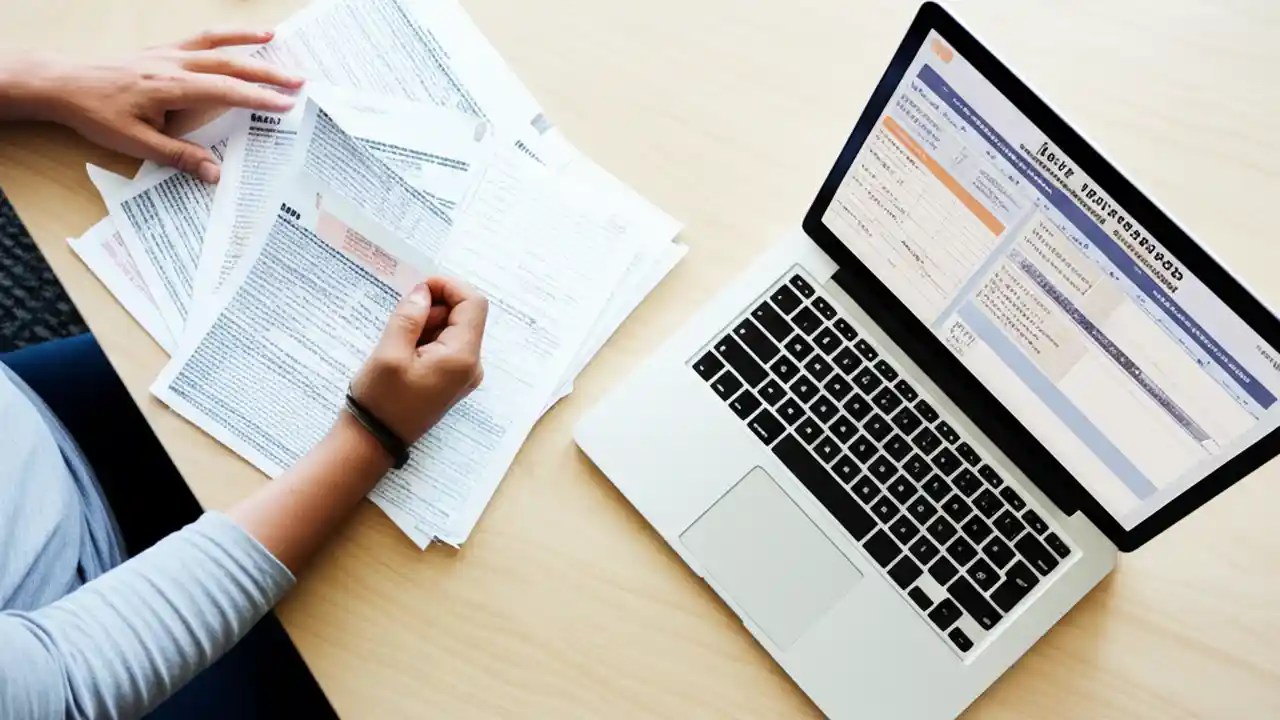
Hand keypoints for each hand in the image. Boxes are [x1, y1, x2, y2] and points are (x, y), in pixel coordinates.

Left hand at [6, 29, 302, 181]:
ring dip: (248, 41)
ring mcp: (168, 53)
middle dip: (266, 72)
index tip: (286, 104)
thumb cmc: (97, 113)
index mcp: (170, 87)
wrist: (64, 84)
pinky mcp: (162, 50)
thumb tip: (215, 174)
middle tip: (298, 81)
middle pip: (229, 64)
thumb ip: (179, 157)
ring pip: (216, 44)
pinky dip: (223, 35)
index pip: (224, 91)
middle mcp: (174, 65)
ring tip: (276, 38)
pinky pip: (199, 38)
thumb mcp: (136, 143)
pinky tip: (238, 36)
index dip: (257, 97)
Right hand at [351, 277, 488, 445]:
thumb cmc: (380, 401)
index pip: (473, 303)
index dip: (448, 286)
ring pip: (453, 329)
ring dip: (428, 322)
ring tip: (398, 340)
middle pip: (465, 315)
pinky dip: (426, 337)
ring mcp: (463, 374)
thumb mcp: (389, 353)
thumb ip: (409, 317)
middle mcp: (471, 365)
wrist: (374, 441)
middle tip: (401, 318)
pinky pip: (446, 345)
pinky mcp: (451, 379)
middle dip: (434, 306)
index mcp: (462, 358)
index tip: (419, 286)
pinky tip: (403, 350)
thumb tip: (424, 291)